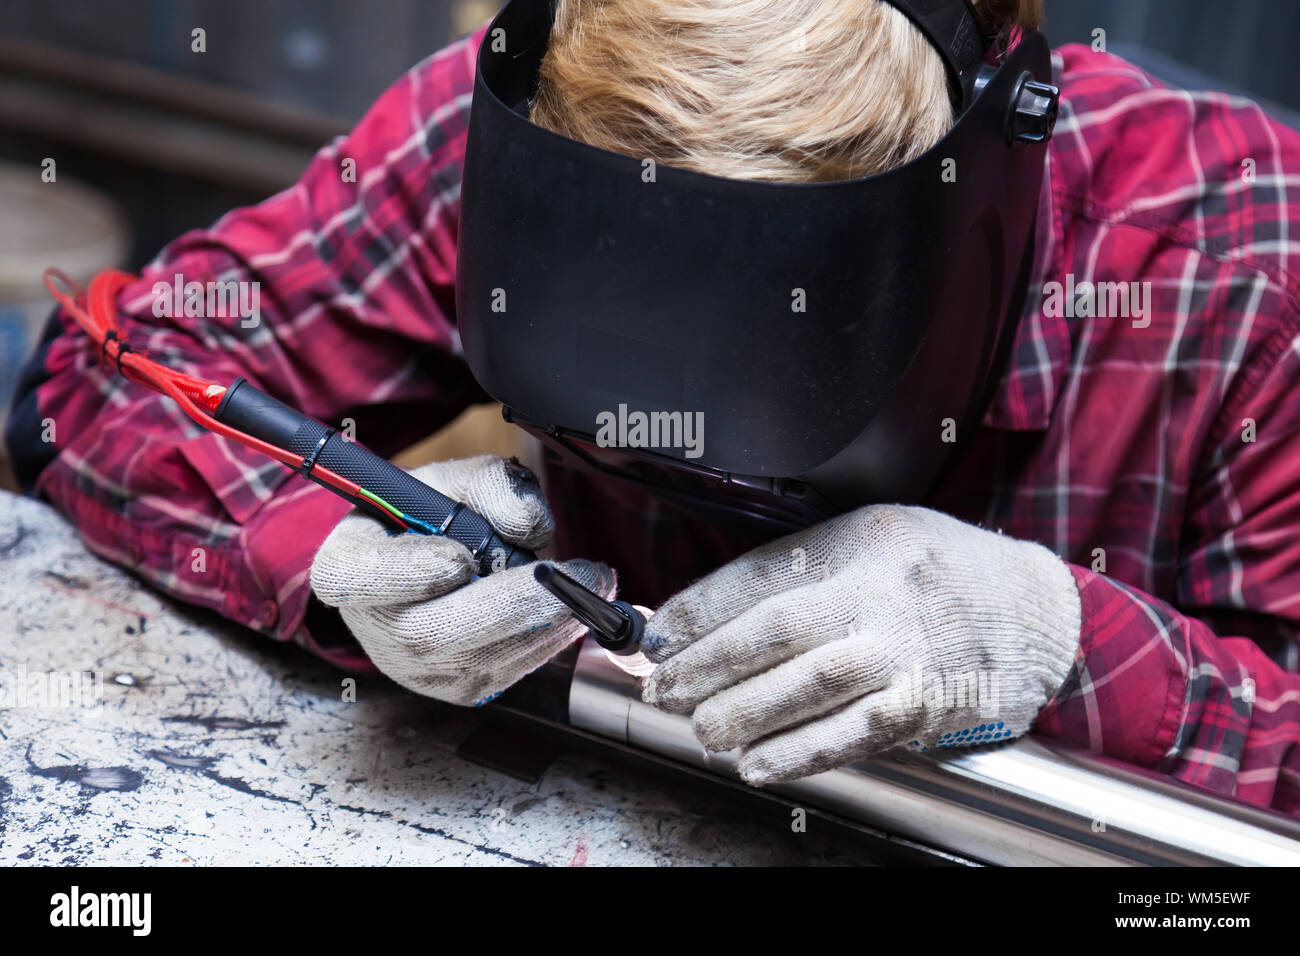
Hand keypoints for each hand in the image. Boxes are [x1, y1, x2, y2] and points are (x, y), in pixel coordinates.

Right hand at [310, 454, 613, 705]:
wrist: (431, 560)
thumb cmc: (430, 516)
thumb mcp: (452, 479)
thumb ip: (491, 485)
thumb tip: (528, 525)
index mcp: (345, 567)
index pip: (358, 580)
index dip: (409, 572)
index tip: (460, 557)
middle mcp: (371, 628)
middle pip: (433, 634)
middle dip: (514, 604)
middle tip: (576, 575)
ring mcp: (413, 669)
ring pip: (479, 660)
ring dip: (547, 623)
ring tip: (592, 584)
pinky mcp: (457, 689)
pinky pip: (506, 674)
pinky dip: (550, 641)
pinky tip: (575, 609)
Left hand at [640, 504, 1080, 784]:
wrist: (1036, 611)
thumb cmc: (943, 572)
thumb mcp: (876, 536)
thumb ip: (805, 568)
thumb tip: (717, 614)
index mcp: (859, 541)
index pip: (761, 574)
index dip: (700, 609)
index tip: (658, 635)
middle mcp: (880, 592)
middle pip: (775, 629)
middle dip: (707, 665)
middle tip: (664, 689)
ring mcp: (906, 650)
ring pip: (808, 685)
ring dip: (743, 713)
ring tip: (701, 729)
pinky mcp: (925, 703)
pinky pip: (852, 733)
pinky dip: (801, 752)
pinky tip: (760, 763)